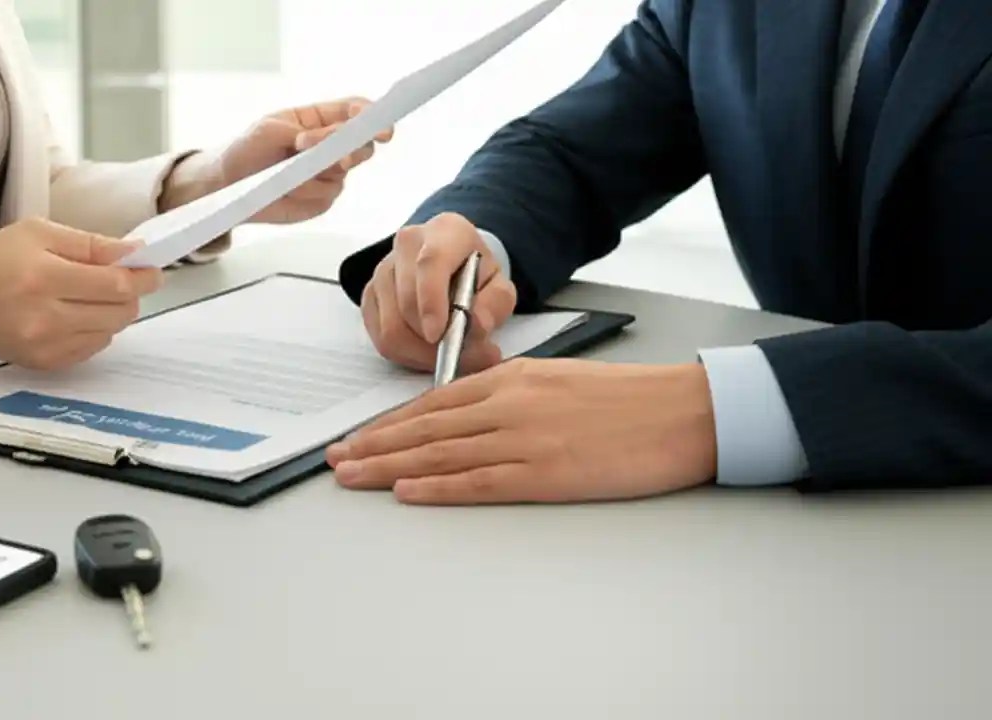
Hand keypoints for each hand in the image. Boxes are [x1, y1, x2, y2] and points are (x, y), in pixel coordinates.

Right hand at [0, 218, 161, 369]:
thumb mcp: (35, 233)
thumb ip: (88, 243)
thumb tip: (132, 252)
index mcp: (42, 277)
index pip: (115, 284)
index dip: (142, 276)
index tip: (152, 269)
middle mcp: (46, 317)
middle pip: (120, 311)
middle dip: (132, 294)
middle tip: (123, 279)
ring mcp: (46, 346)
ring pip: (111, 330)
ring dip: (115, 312)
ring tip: (94, 294)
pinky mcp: (45, 364)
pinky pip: (94, 347)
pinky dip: (97, 329)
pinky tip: (77, 314)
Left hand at [161, 98, 393, 221]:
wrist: (228, 186)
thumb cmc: (247, 148)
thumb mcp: (270, 130)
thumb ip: (306, 133)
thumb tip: (333, 140)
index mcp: (319, 120)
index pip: (355, 111)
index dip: (372, 117)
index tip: (380, 128)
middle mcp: (330, 146)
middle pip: (362, 145)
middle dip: (353, 151)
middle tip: (336, 158)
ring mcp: (328, 174)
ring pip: (343, 173)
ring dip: (317, 174)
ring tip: (288, 174)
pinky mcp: (321, 198)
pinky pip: (328, 195)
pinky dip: (308, 192)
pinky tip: (287, 190)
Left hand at [325, 359, 717, 504]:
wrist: (680, 412)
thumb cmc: (626, 399)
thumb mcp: (558, 380)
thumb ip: (511, 396)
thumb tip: (469, 416)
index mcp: (512, 379)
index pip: (434, 402)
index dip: (390, 423)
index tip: (359, 436)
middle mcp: (508, 404)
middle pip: (425, 428)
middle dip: (373, 444)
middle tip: (334, 459)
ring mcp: (523, 439)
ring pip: (439, 453)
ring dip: (387, 466)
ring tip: (350, 476)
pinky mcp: (544, 474)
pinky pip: (477, 482)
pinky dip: (436, 488)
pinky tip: (404, 493)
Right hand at [363, 212, 516, 373]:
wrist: (457, 268)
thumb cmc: (477, 277)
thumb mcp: (500, 288)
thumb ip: (494, 305)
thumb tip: (477, 325)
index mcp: (447, 231)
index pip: (430, 263)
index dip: (432, 302)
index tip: (439, 335)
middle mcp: (408, 243)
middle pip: (406, 301)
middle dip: (430, 341)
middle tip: (458, 357)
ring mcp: (383, 268)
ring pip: (390, 325)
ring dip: (419, 351)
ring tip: (445, 353)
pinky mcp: (370, 293)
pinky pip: (379, 335)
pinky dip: (404, 352)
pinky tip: (424, 349)